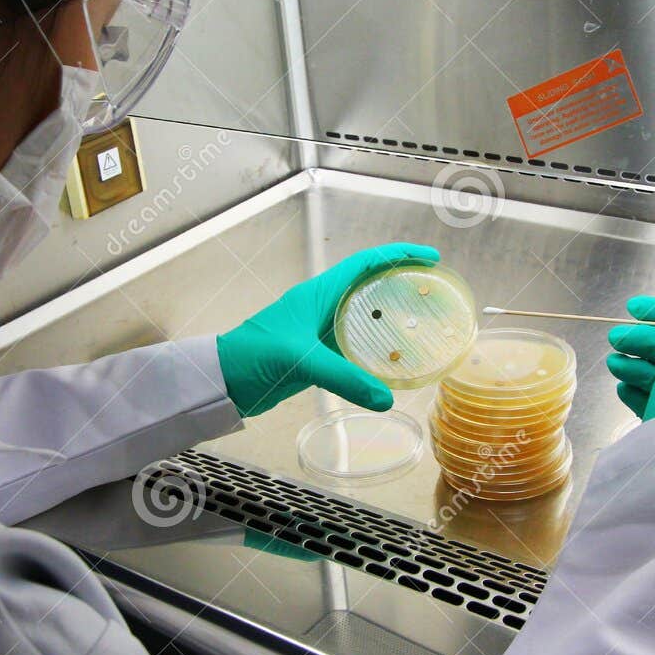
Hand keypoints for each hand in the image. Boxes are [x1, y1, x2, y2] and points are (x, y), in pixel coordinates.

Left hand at [216, 243, 439, 417]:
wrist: (222, 381)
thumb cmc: (252, 357)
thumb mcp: (301, 361)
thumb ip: (344, 378)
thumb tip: (385, 398)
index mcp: (317, 294)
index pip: (364, 264)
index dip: (397, 256)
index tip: (429, 259)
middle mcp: (321, 307)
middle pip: (368, 287)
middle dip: (400, 285)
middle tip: (431, 294)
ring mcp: (318, 331)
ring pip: (362, 318)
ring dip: (388, 319)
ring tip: (421, 326)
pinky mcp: (315, 356)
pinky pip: (352, 347)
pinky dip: (373, 352)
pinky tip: (391, 364)